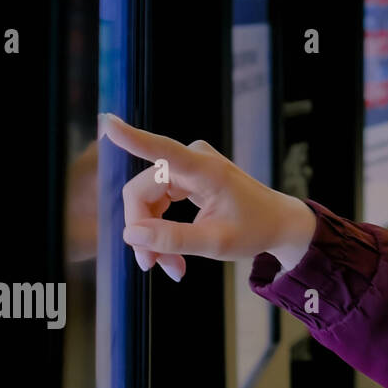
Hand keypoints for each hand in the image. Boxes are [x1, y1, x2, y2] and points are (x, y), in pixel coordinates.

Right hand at [97, 113, 317, 281]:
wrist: (279, 223)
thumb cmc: (255, 229)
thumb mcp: (216, 243)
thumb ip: (173, 240)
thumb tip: (131, 234)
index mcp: (206, 170)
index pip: (163, 151)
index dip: (132, 138)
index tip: (108, 122)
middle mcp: (194, 159)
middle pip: (141, 193)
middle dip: (144, 233)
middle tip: (154, 266)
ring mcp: (188, 165)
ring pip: (146, 201)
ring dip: (152, 237)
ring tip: (170, 266)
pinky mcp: (185, 176)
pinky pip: (156, 202)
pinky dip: (161, 231)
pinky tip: (172, 257)